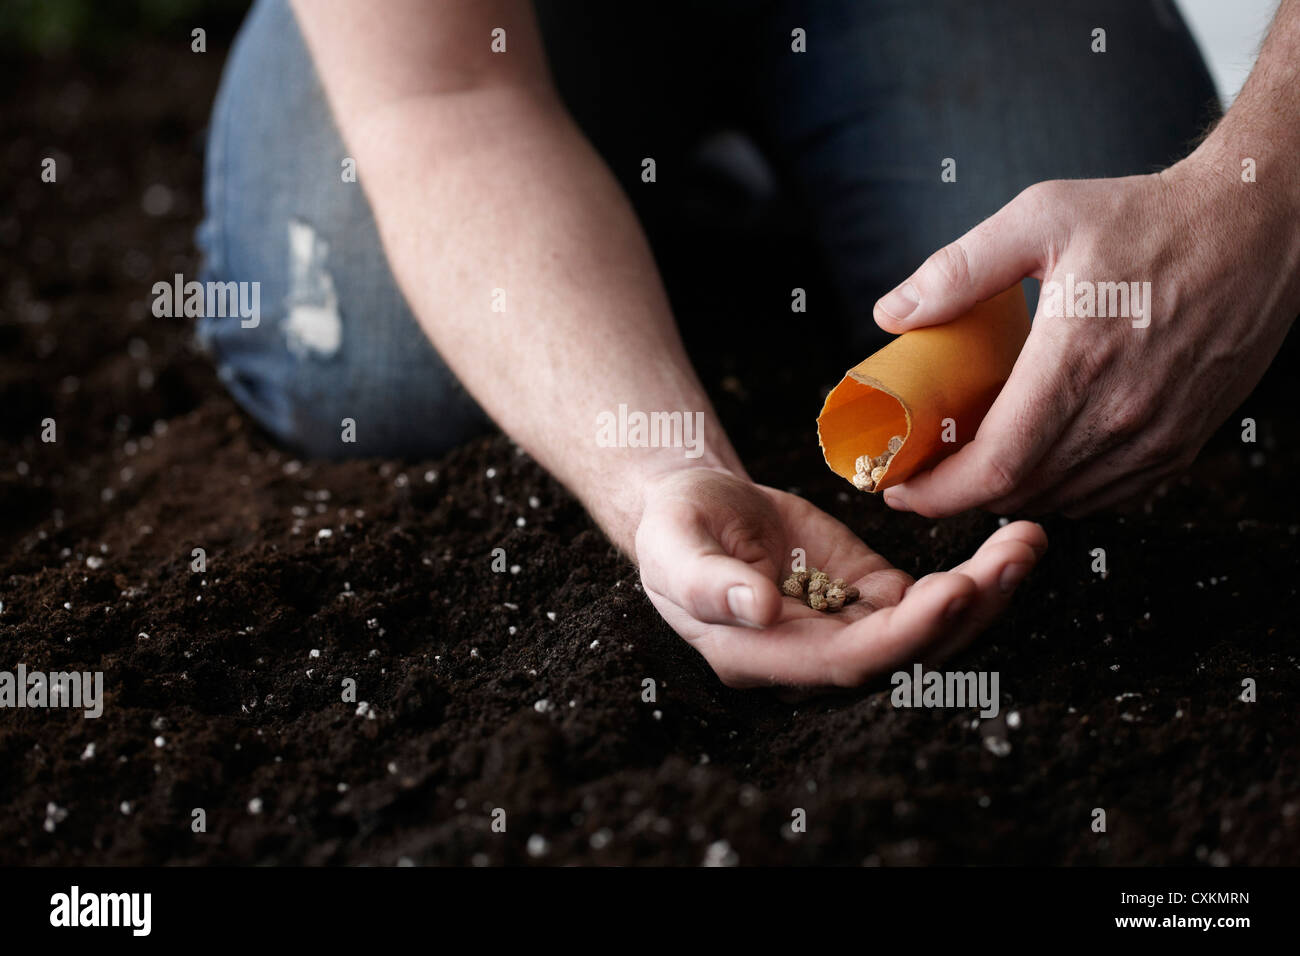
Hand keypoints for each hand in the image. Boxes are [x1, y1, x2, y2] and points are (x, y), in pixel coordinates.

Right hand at [634, 468, 1045, 688]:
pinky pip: (933, 600)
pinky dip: (977, 577)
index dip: (904, 636)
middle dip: (969, 611)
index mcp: (762, 655)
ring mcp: (848, 627)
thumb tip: (757, 611)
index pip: (845, 661)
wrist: (699, 508)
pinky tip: (1009, 542)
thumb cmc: (676, 527)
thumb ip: (706, 582)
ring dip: (986, 594)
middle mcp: (814, 656)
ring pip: (931, 631)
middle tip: (1015, 555)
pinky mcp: (871, 597)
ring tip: (1028, 542)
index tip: (953, 592)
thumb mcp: (673, 544)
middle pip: (906, 654)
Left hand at [872, 160, 1299, 516]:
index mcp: (1076, 361)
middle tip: (923, 477)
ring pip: (1063, 500)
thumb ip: (958, 269)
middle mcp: (1121, 412)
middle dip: (959, 496)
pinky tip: (1039, 462)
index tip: (899, 488)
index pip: (995, 465)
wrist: (1257, 225)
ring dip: (1009, 496)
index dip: (937, 492)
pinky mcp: (1185, 440)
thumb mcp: (1041, 217)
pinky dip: (1063, 491)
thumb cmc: (1148, 216)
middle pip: (1021, 492)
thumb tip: (892, 312)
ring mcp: (1158, 434)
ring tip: (973, 468)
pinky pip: (1111, 496)